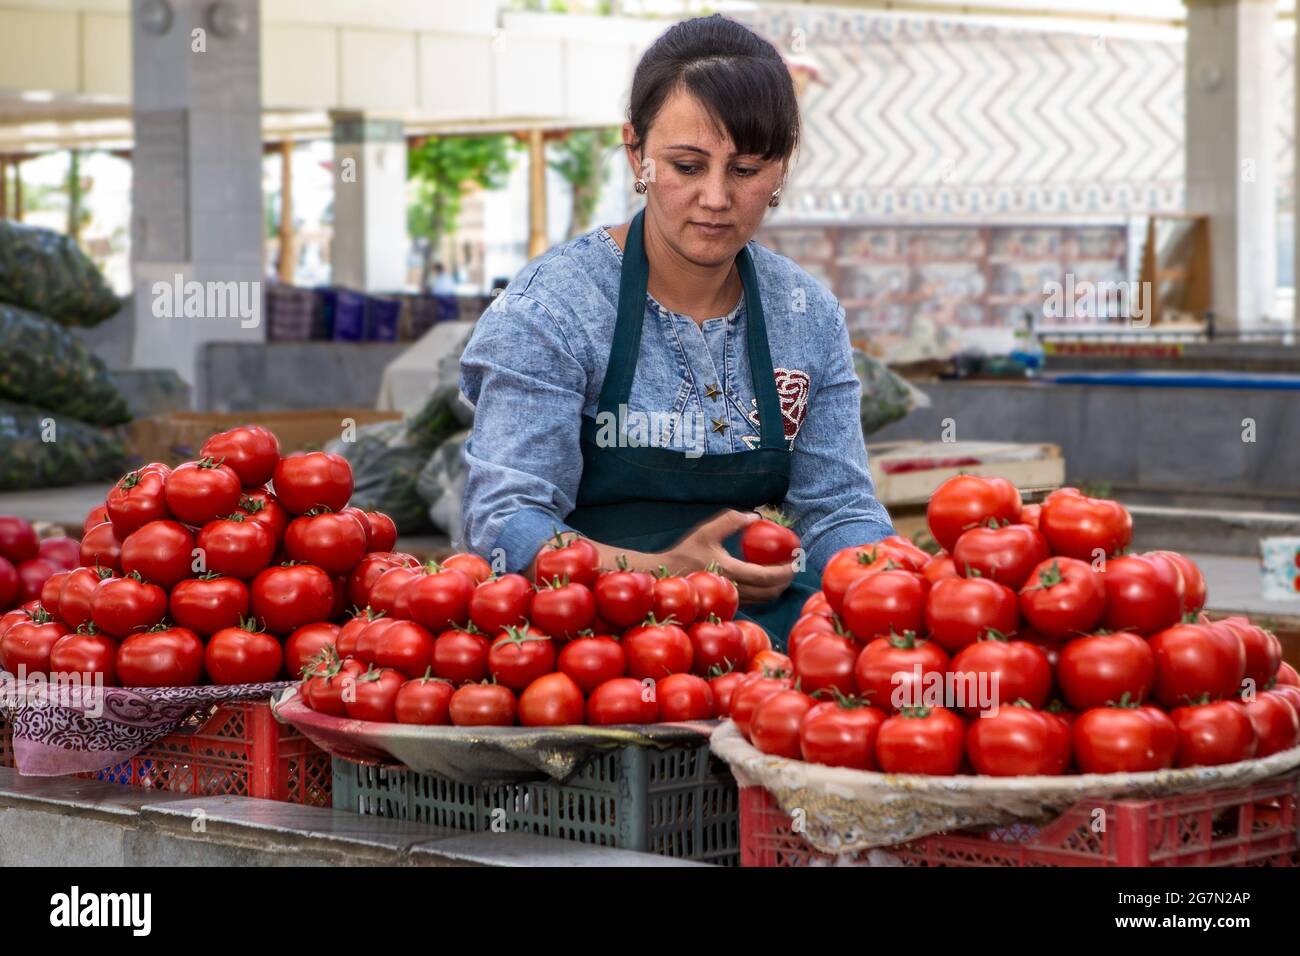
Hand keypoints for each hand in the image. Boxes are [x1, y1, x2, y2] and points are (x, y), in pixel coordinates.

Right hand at [663, 510, 793, 604]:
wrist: (666, 576)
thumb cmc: (685, 552)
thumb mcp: (706, 531)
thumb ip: (731, 520)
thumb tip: (755, 516)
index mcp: (730, 572)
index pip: (766, 576)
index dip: (785, 571)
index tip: (796, 561)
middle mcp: (733, 590)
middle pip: (770, 592)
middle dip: (786, 580)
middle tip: (794, 565)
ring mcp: (731, 599)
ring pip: (764, 599)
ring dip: (778, 587)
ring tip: (783, 571)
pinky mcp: (728, 603)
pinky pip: (755, 601)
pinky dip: (766, 591)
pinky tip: (766, 578)